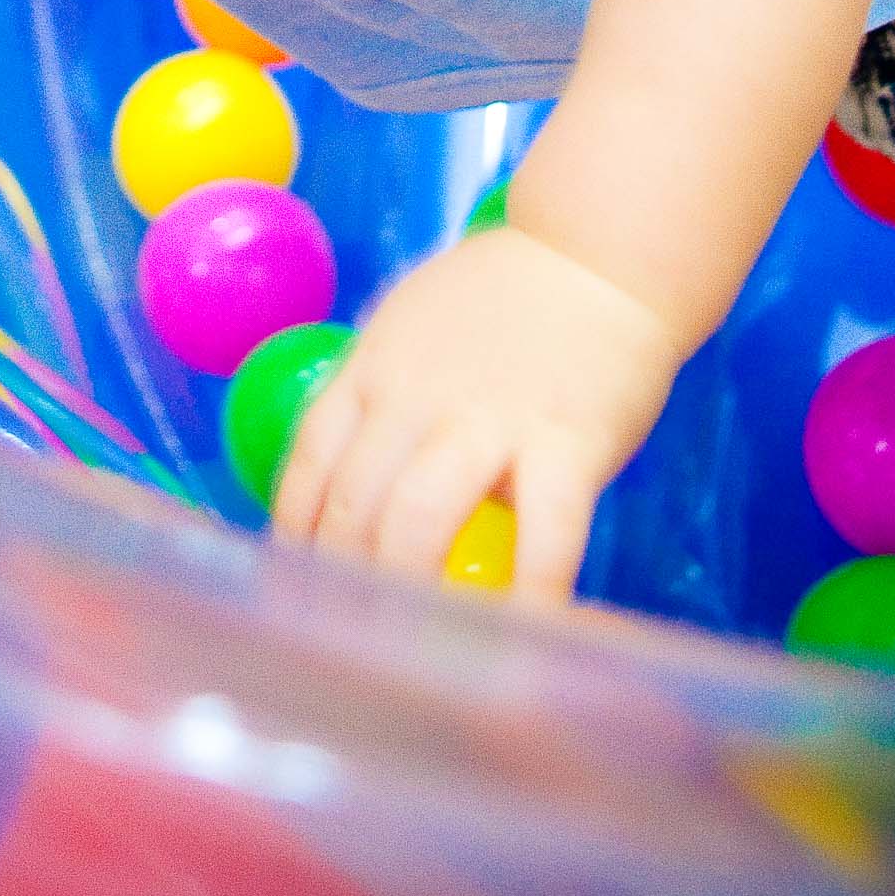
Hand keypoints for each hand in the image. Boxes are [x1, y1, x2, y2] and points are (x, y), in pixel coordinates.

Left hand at [271, 225, 678, 600]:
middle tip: (353, 635)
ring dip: (407, 590)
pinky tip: (523, 635)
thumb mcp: (410, 328)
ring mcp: (490, 418)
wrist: (598, 252)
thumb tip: (346, 480)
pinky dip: (531, 595)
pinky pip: (545, 535)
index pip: (309, 461)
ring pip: (419, 519)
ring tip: (412, 643)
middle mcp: (416, 396)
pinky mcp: (567, 440)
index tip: (299, 583)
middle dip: (344, 581)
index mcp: (373, 368)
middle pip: (353, 504)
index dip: (297, 532)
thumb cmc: (502, 300)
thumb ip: (378, 397)